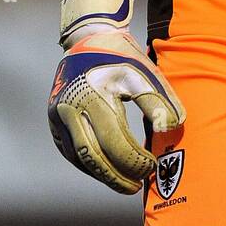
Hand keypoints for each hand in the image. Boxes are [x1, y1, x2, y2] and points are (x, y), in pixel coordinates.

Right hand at [47, 0, 184, 194]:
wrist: (88, 39)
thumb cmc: (122, 57)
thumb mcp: (144, 72)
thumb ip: (159, 101)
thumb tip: (171, 130)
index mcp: (94, 94)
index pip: (115, 140)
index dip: (134, 159)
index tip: (152, 166)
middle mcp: (70, 107)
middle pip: (93, 155)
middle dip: (117, 176)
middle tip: (137, 186)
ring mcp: (58, 116)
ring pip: (79, 157)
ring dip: (103, 175)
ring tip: (126, 185)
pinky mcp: (54, 122)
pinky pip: (72, 152)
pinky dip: (90, 166)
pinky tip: (108, 172)